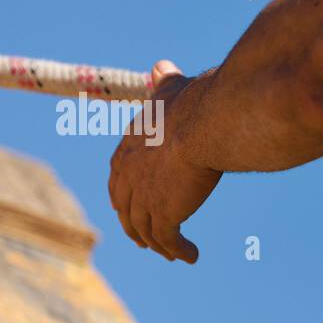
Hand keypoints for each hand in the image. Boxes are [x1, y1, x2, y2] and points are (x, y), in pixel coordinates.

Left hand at [108, 60, 222, 262]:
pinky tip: (191, 256)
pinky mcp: (163, 214)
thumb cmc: (193, 104)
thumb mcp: (173, 90)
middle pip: (126, 209)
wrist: (204, 125)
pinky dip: (179, 250)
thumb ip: (165, 83)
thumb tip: (161, 66)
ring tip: (172, 253)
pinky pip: (169, 241)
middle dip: (134, 225)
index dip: (123, 196)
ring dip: (158, 244)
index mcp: (128, 149)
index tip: (125, 208)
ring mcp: (144, 197)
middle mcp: (129, 176)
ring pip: (145, 230)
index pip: (118, 178)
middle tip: (144, 239)